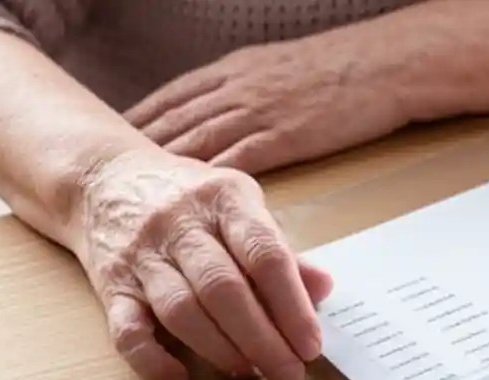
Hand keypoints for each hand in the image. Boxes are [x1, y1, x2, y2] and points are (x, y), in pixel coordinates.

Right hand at [76, 147, 333, 379]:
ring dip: (220, 350)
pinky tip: (180, 377)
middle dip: (262, 340)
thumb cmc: (187, 199)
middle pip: (224, 289)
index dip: (292, 306)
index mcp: (225, 199)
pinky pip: (126, 330)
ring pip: (181, 310)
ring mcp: (142, 254)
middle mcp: (181, 223)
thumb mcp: (239, 207)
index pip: (265, 255)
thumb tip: (323, 288)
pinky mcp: (110, 284)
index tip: (310, 345)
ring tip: (249, 372)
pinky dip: (151, 360)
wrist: (102, 178)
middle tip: (288, 373)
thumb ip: (278, 249)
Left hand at [126, 32, 405, 174]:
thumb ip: (250, 88)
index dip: (139, 121)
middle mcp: (236, 90)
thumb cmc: (344, 69)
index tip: (113, 142)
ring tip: (135, 201)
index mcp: (235, 71)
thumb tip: (230, 109)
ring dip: (162, 175)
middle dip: (134, 151)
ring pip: (194, 143)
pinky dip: (206, 184)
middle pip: (171, 121)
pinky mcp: (282, 137)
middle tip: (105, 179)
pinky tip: (187, 206)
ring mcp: (257, 112)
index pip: (172, 98)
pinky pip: (234, 163)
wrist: (384, 64)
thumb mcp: (282, 68)